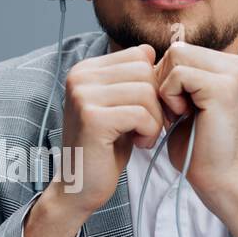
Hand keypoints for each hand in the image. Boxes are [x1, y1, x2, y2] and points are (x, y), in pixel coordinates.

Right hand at [50, 43, 164, 220]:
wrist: (80, 186)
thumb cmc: (106, 147)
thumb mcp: (120, 105)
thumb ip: (134, 78)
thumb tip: (157, 50)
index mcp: (85, 69)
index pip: (140, 54)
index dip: (155, 82)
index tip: (150, 109)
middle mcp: (80, 76)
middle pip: (145, 71)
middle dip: (157, 101)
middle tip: (149, 126)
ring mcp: (83, 96)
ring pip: (146, 92)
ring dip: (154, 119)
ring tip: (143, 135)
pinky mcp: (92, 118)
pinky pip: (140, 113)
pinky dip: (149, 131)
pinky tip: (140, 143)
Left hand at [152, 41, 237, 217]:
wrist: (216, 177)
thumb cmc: (195, 145)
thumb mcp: (182, 101)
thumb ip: (173, 75)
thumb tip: (145, 53)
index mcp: (228, 65)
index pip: (180, 50)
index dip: (165, 78)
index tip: (176, 108)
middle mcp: (235, 64)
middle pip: (176, 51)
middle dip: (164, 82)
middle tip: (176, 113)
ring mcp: (232, 74)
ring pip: (176, 58)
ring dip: (166, 90)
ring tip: (180, 114)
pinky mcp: (223, 87)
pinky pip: (178, 75)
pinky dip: (170, 98)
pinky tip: (184, 117)